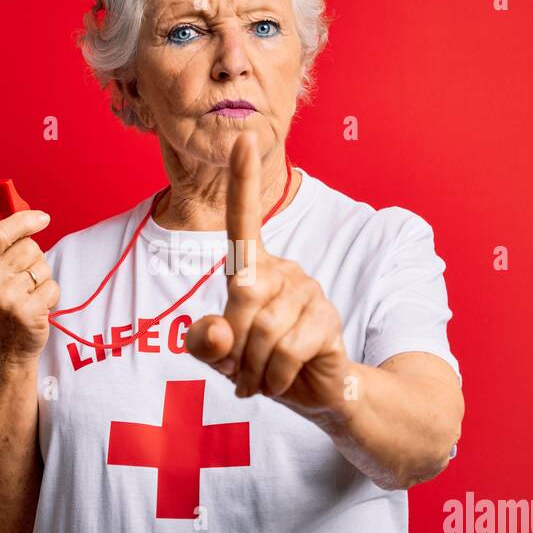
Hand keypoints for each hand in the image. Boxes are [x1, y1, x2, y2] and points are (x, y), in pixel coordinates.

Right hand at [0, 208, 59, 364]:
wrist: (4, 353)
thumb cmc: (3, 310)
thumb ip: (5, 250)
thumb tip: (30, 217)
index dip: (23, 221)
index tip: (43, 218)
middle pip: (29, 247)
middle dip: (35, 259)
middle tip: (25, 280)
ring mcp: (7, 298)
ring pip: (44, 267)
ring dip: (43, 280)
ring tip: (28, 298)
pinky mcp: (28, 311)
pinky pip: (53, 287)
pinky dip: (51, 297)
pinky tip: (37, 309)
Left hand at [186, 133, 351, 414]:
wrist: (315, 394)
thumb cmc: (259, 364)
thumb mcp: (220, 355)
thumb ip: (205, 342)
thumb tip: (217, 329)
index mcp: (254, 268)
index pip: (245, 219)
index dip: (243, 180)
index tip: (242, 137)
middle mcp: (284, 271)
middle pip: (242, 298)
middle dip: (233, 347)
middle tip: (240, 371)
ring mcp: (310, 292)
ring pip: (264, 329)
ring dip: (254, 366)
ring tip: (262, 377)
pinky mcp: (328, 320)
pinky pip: (287, 350)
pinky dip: (275, 376)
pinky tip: (283, 381)